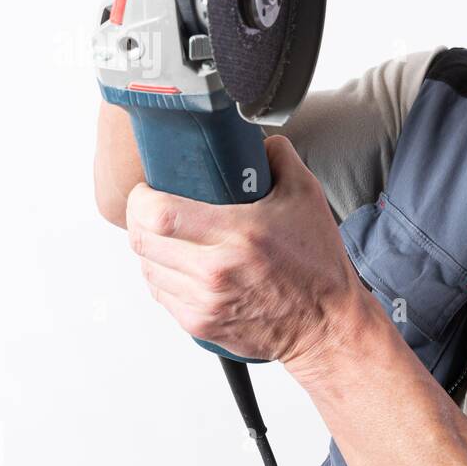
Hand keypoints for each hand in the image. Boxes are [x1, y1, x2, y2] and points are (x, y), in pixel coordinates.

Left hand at [124, 136, 372, 369]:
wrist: (326, 323)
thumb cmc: (317, 263)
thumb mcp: (307, 196)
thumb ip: (279, 157)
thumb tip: (256, 140)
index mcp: (239, 233)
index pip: (157, 214)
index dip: (140, 198)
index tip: (148, 190)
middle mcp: (215, 271)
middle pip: (141, 240)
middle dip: (140, 219)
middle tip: (154, 209)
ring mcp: (205, 302)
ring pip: (146, 268)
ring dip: (152, 250)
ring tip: (171, 238)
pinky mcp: (200, 324)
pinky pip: (160, 295)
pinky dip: (164, 277)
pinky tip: (183, 267)